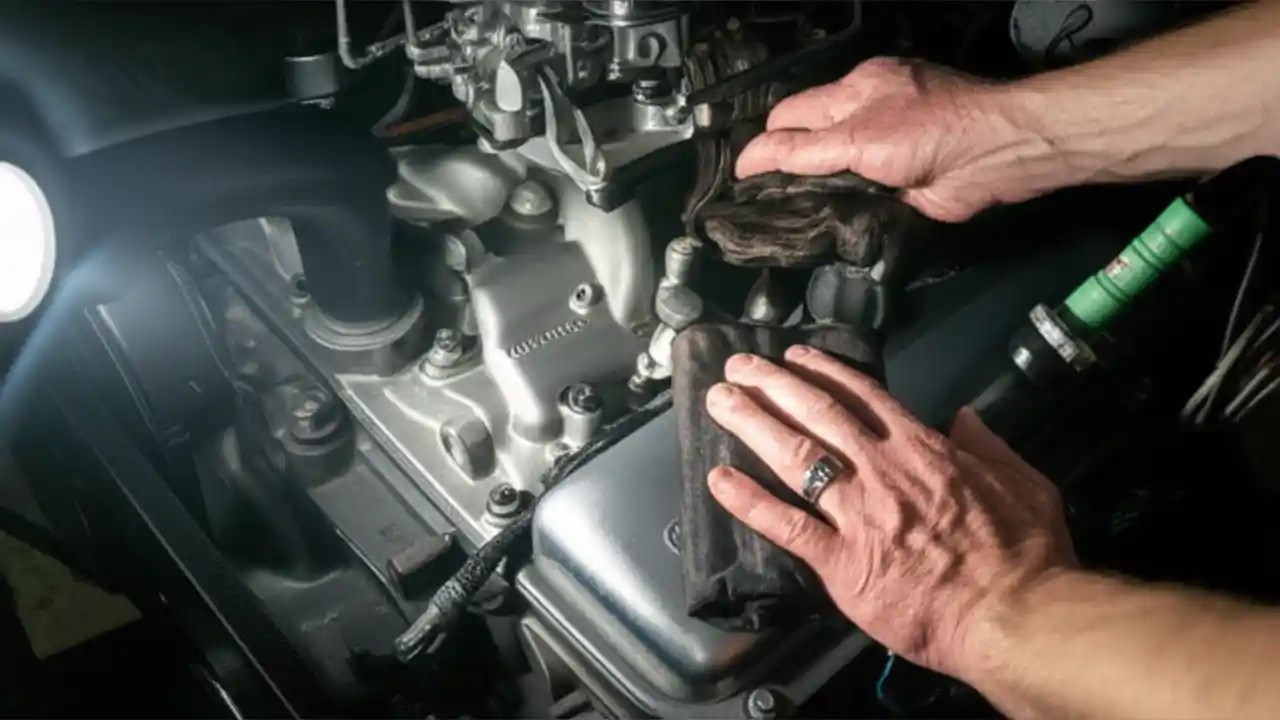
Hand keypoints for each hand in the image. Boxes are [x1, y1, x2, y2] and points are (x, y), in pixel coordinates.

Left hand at [704, 346, 1075, 678]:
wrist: (1017, 615)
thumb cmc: (1028, 554)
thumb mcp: (1022, 481)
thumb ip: (988, 444)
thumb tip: (964, 417)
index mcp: (923, 449)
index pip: (862, 397)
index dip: (822, 372)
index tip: (793, 356)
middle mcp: (882, 471)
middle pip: (817, 415)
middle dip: (773, 385)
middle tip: (738, 366)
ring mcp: (858, 515)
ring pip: (794, 456)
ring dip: (752, 423)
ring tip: (719, 400)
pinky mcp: (842, 563)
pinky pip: (786, 525)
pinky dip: (749, 501)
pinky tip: (718, 480)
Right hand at [737, 57, 1053, 221]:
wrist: (997, 154)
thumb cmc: (935, 131)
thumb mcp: (858, 138)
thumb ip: (805, 151)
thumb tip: (757, 159)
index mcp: (857, 91)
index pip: (791, 116)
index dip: (763, 144)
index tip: (740, 174)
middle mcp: (866, 116)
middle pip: (805, 136)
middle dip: (780, 160)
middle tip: (758, 196)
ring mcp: (884, 148)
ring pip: (827, 165)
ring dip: (807, 183)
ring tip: (781, 211)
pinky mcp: (900, 183)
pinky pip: (854, 193)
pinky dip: (835, 201)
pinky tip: (821, 218)